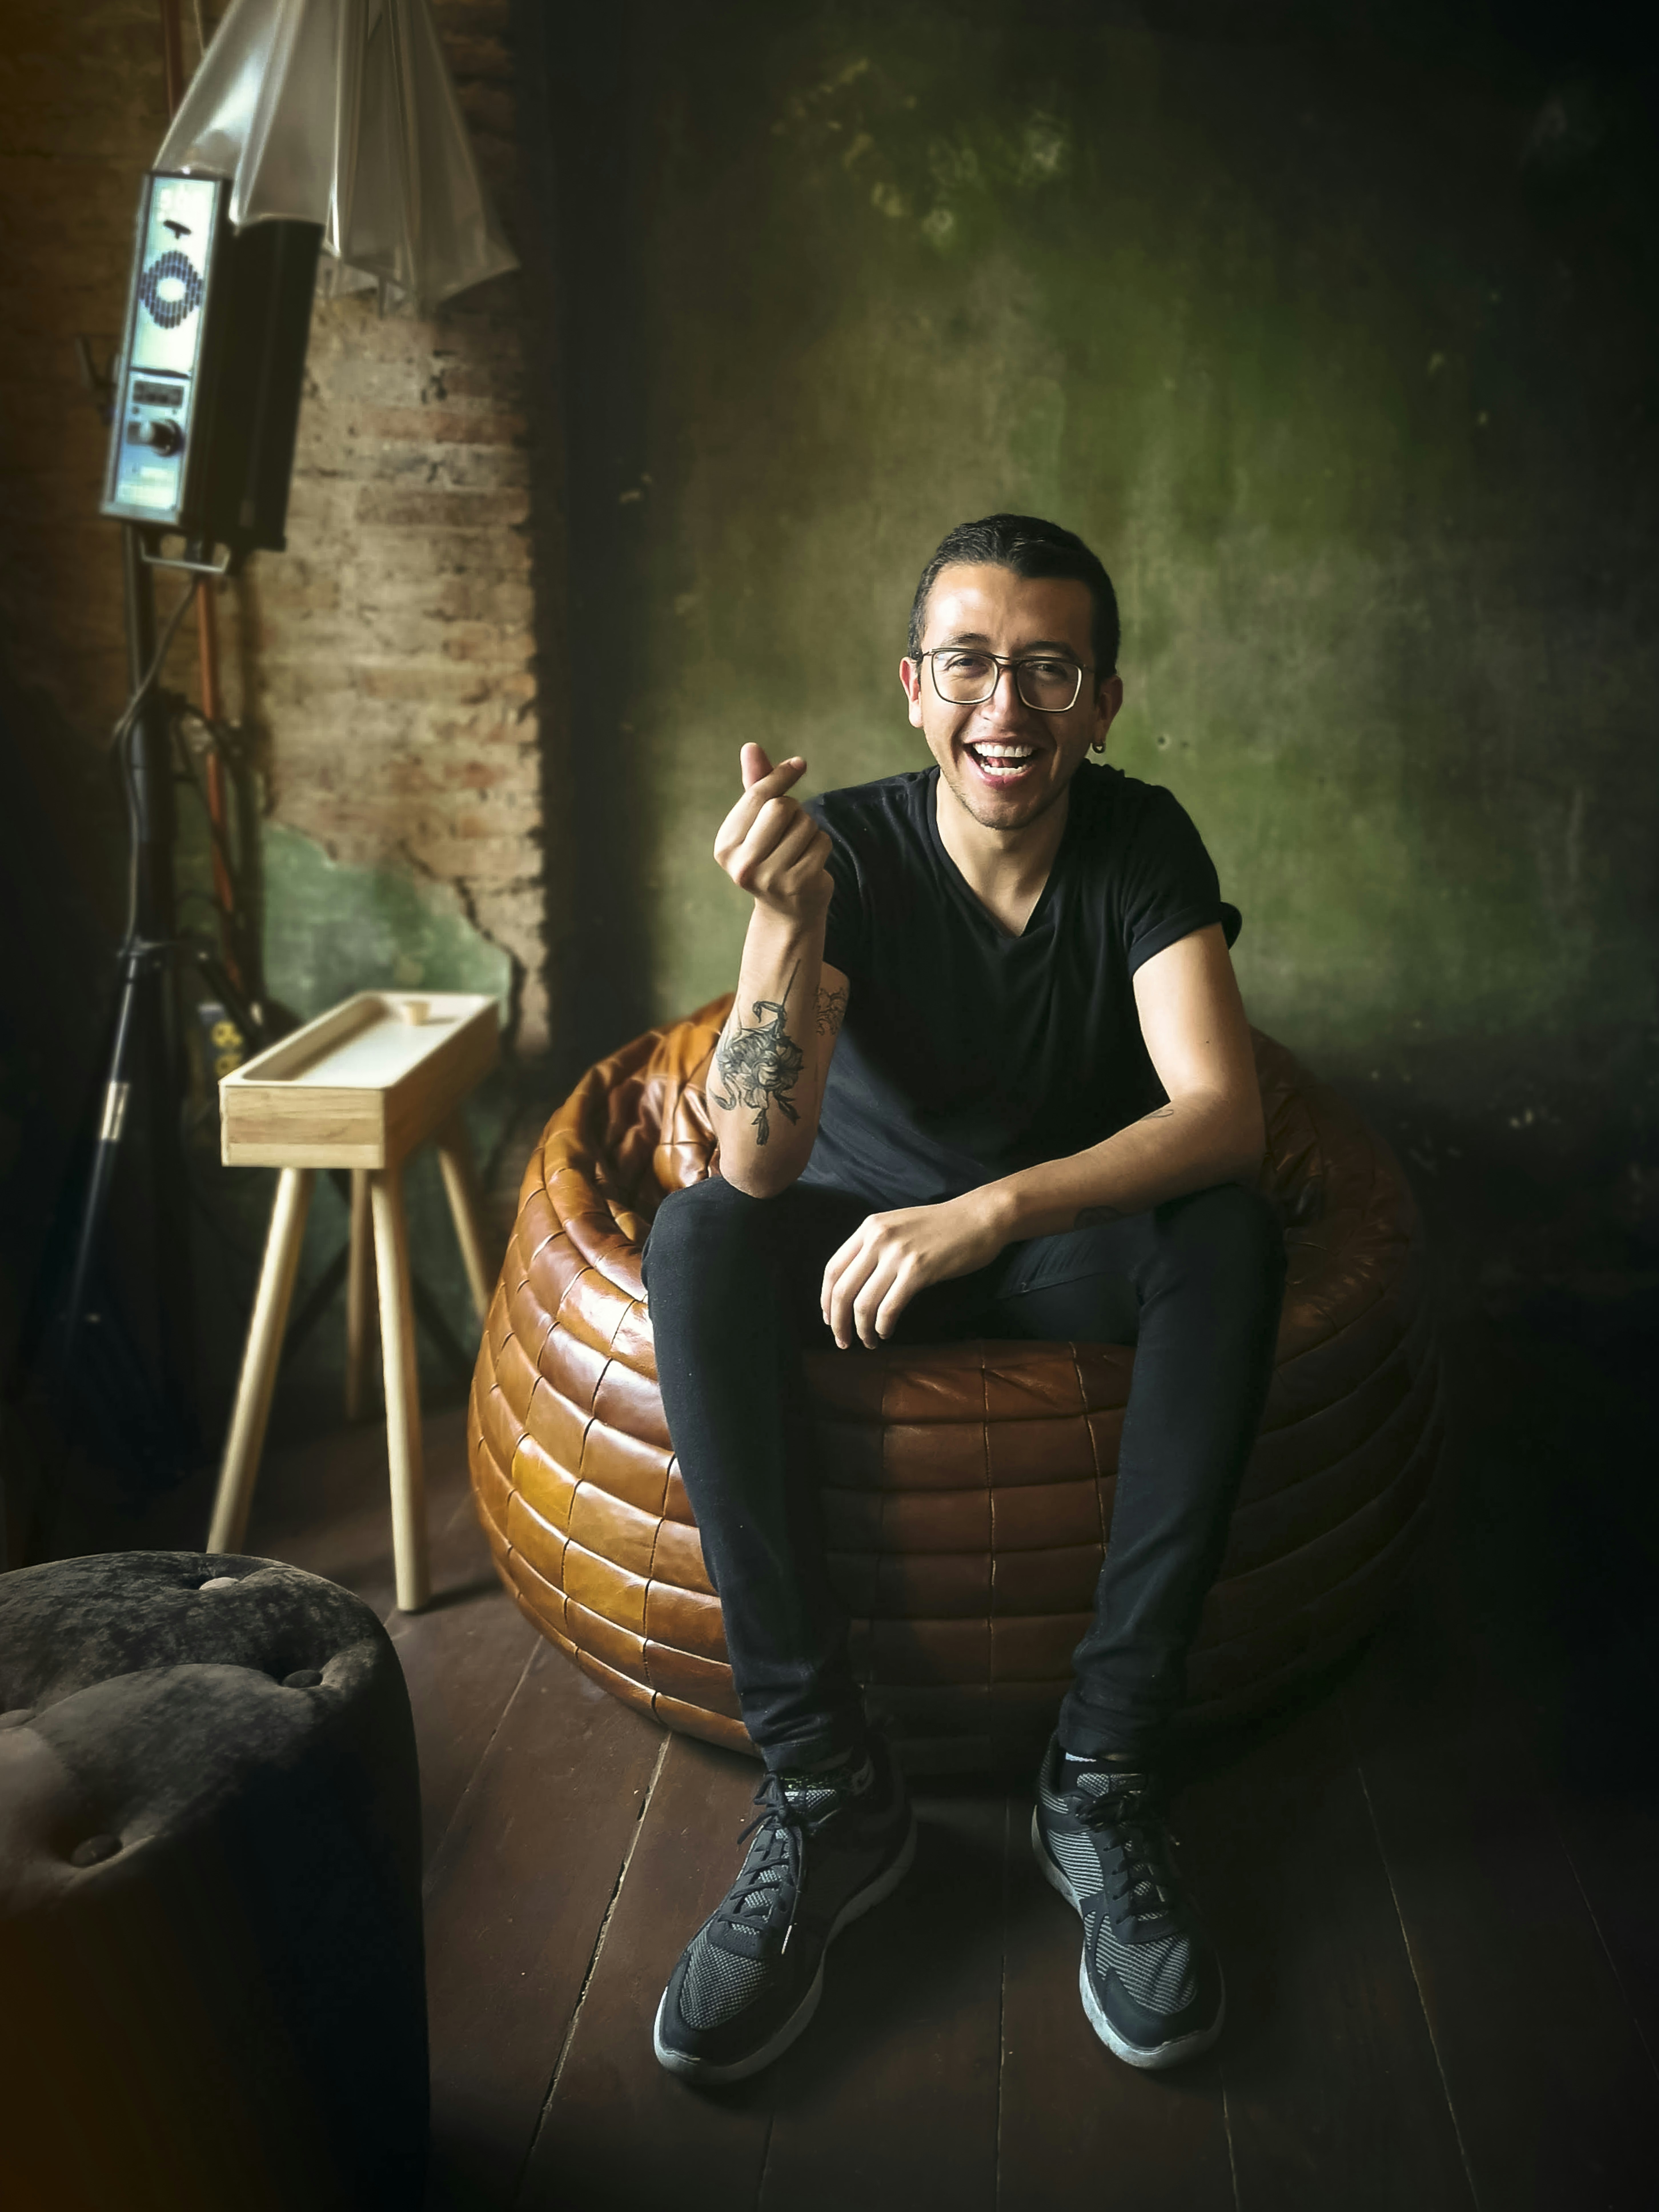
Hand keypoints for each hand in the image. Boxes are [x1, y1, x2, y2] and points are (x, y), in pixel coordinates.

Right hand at [713, 743, 833, 925]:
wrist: (788, 910)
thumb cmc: (772, 855)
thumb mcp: (758, 822)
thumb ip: (755, 785)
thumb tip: (750, 746)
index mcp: (725, 846)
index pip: (757, 795)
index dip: (781, 776)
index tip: (799, 764)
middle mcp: (743, 865)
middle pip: (782, 807)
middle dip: (794, 811)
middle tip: (788, 832)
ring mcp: (770, 878)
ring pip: (805, 824)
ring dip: (809, 830)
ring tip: (798, 850)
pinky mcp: (799, 885)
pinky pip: (822, 842)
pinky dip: (821, 846)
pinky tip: (810, 862)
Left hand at [820, 1193, 1007, 1349]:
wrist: (979, 1217)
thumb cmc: (941, 1227)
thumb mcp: (898, 1227)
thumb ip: (874, 1248)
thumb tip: (854, 1285)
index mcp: (869, 1227)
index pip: (832, 1269)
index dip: (826, 1300)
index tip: (830, 1319)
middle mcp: (878, 1238)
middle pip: (842, 1290)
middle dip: (838, 1322)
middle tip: (842, 1341)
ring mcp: (898, 1254)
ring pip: (863, 1303)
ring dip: (861, 1330)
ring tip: (868, 1342)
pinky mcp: (919, 1270)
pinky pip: (889, 1307)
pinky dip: (883, 1326)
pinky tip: (886, 1332)